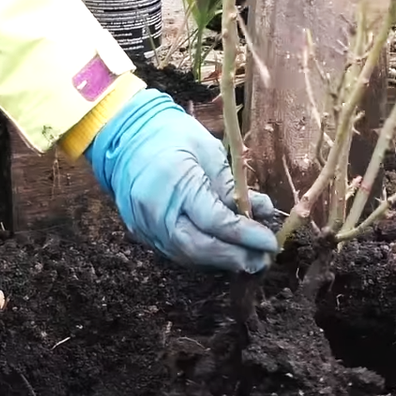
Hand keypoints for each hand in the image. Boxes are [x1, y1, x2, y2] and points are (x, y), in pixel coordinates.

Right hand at [86, 88, 279, 272]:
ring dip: (220, 261)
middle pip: (200, 247)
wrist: (125, 135)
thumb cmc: (171, 135)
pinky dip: (201, 256)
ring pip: (187, 256)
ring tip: (248, 260)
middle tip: (262, 260)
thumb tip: (262, 211)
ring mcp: (145, 225)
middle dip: (235, 258)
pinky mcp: (142, 233)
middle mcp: (156, 211)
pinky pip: (175, 252)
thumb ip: (233, 187)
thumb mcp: (209, 151)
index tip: (270, 243)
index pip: (217, 222)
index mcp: (175, 183)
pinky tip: (222, 253)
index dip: (247, 236)